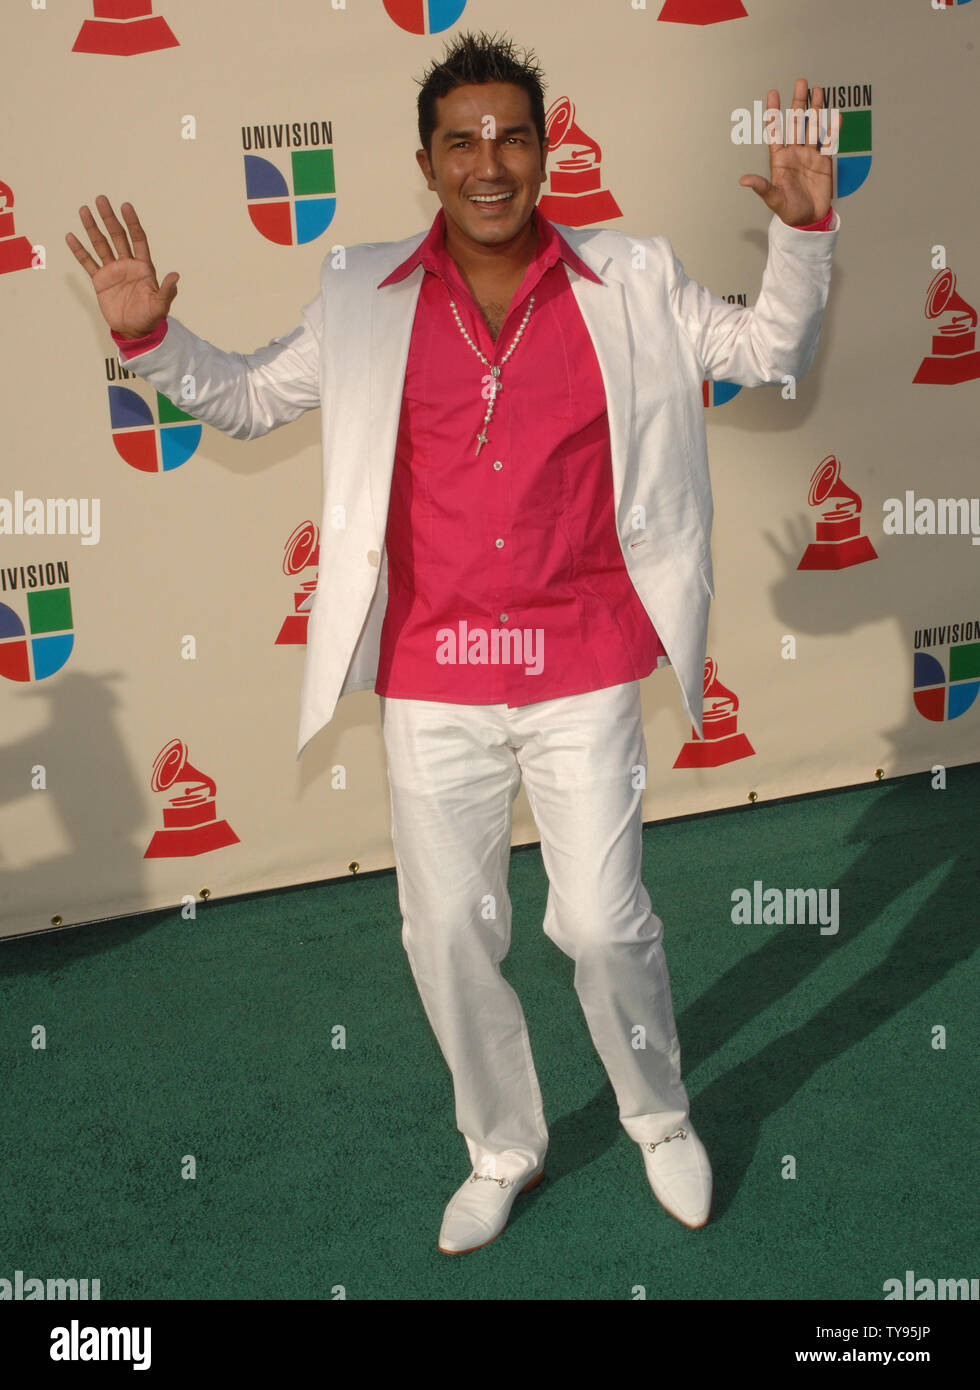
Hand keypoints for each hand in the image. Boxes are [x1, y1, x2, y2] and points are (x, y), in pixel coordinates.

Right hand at [66, 196, 178, 337]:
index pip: (138, 239)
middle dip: (109, 218)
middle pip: (117, 236)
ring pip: (101, 245)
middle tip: (101, 199)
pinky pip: (88, 262)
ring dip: (92, 228)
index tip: (126, 206)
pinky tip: (71, 236)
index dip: (132, 223)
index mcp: (143, 266)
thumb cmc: (150, 318)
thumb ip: (167, 291)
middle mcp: (127, 264)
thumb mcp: (160, 305)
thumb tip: (175, 275)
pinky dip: (79, 250)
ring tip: (84, 210)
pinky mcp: (100, 281)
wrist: (134, 331)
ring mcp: (112, 271)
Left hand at [739, 79, 833, 227]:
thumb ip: (761, 186)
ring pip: (813, 126)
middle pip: (797, 122)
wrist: (808, 220)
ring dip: (816, 109)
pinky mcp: (824, 161)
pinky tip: (835, 115)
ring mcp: (810, 155)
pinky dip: (833, 128)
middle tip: (800, 82)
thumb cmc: (788, 211)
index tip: (773, 94)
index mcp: (780, 159)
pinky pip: (829, 141)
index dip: (774, 113)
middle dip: (798, 102)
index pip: (776, 131)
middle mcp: (795, 153)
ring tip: (818, 90)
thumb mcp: (773, 198)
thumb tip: (743, 180)